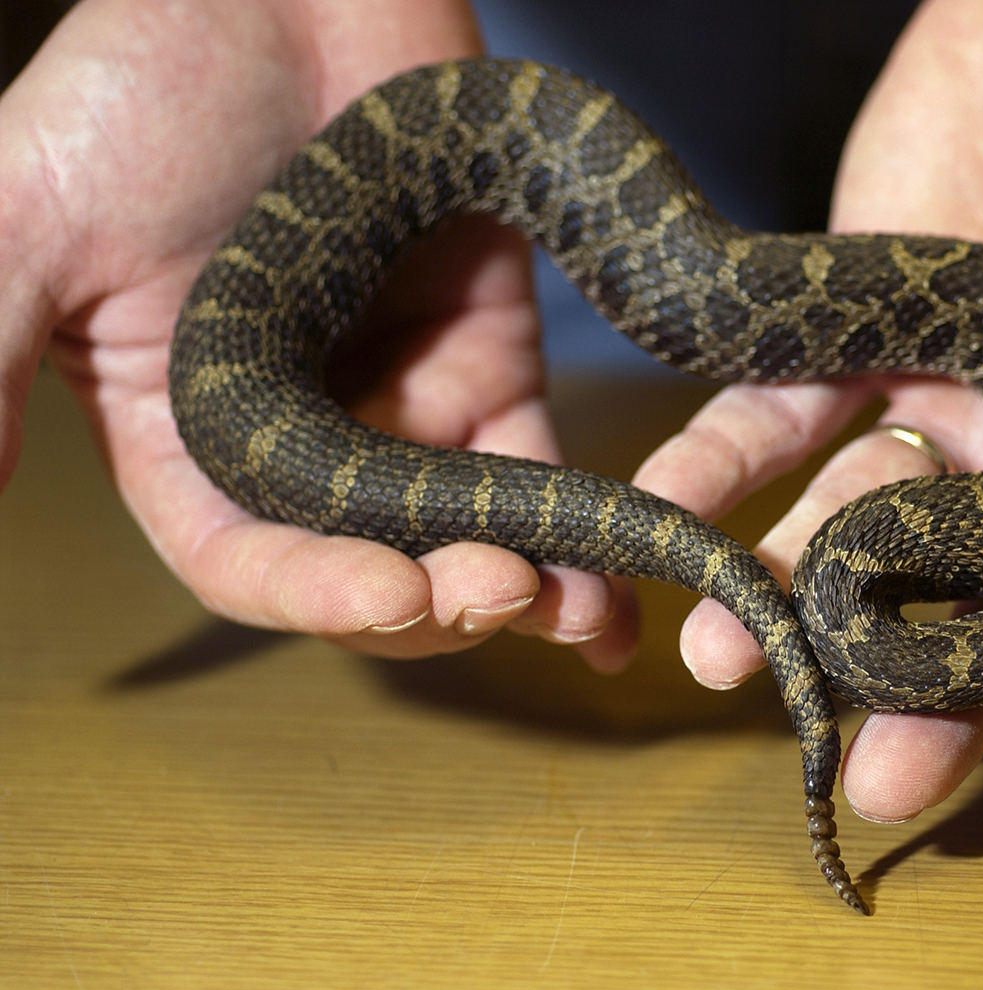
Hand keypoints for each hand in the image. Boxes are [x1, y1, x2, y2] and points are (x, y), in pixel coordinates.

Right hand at [0, 0, 635, 666]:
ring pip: (462, 538)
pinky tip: (614, 598)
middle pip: (369, 566)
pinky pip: (536, 468)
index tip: (390, 593)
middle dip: (436, 598)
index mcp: (187, 433)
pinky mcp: (488, 366)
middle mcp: (298, 440)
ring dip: (520, 587)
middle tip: (503, 590)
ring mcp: (400, 409)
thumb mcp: (34, 207)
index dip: (313, 592)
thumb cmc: (153, 77)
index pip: (246, 557)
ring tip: (578, 608)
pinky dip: (580, 529)